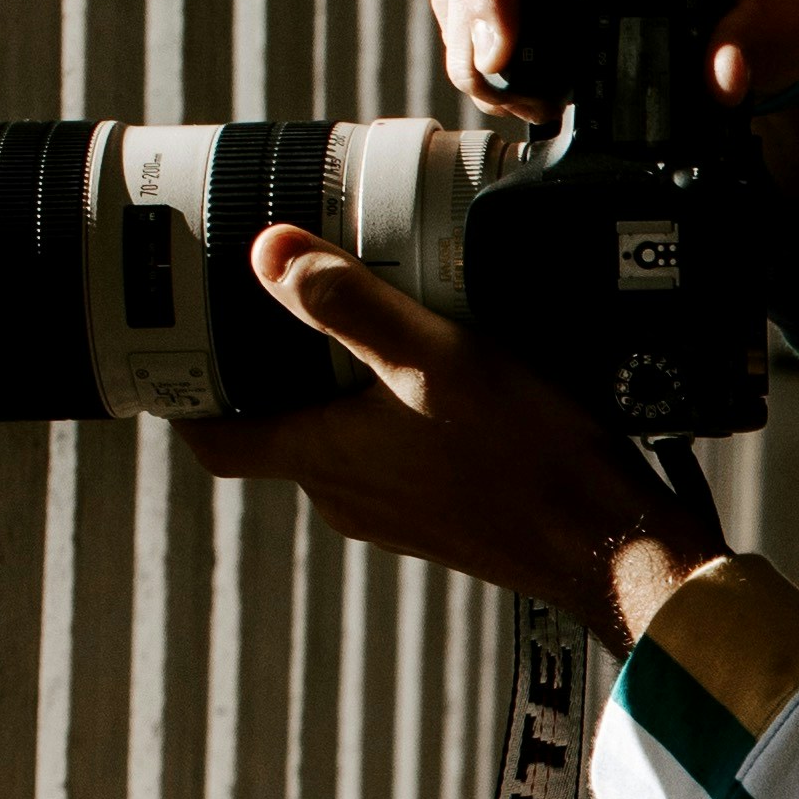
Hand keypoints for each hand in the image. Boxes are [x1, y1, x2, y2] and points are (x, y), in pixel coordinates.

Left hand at [193, 234, 730, 649]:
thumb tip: (268, 254)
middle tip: (293, 315)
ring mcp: (398, 519)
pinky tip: (447, 390)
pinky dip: (398, 427)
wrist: (612, 544)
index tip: (186, 358)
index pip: (217, 443)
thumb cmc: (528, 454)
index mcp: (325, 459)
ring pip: (342, 452)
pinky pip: (397, 467)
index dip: (191, 403)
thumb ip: (350, 303)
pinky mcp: (446, 525)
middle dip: (279, 380)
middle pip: (281, 437)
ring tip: (380, 337)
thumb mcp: (436, 355)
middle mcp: (348, 499)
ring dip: (346, 401)